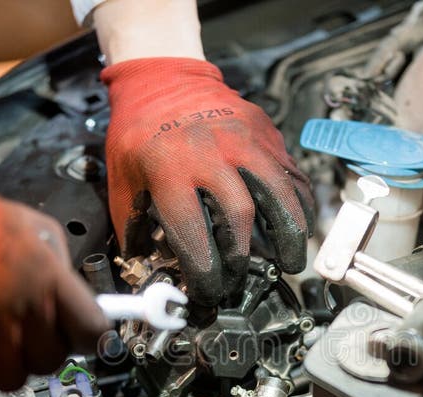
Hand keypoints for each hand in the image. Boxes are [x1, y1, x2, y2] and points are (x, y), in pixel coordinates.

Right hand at [0, 156, 108, 396]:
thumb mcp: (12, 216)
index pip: (93, 329)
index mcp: (43, 274)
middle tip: (12, 331)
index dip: (88, 336)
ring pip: (16, 379)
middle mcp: (23, 311)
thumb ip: (49, 252)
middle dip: (36, 348)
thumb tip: (66, 279)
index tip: (84, 340)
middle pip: (54, 359)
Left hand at [101, 58, 313, 304]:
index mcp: (170, 167)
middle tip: (240, 281)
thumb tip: (146, 270)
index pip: (193, 233)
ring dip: (289, 236)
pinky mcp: (266, 134)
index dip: (204, 273)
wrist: (163, 78)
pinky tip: (298, 227)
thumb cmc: (140, 132)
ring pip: (280, 194)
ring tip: (289, 263)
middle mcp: (212, 152)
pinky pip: (292, 175)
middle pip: (240, 217)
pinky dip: (299, 206)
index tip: (208, 293)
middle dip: (242, 260)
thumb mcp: (123, 179)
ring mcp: (245, 140)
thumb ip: (133, 227)